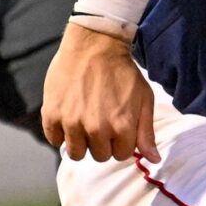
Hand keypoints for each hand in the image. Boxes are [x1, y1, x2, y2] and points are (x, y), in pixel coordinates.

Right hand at [40, 23, 154, 161]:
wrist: (94, 45)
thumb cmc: (123, 72)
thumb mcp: (144, 100)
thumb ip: (146, 133)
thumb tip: (153, 160)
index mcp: (122, 127)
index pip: (120, 155)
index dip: (120, 142)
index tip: (116, 127)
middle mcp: (96, 129)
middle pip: (99, 156)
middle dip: (101, 143)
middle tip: (100, 121)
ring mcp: (72, 122)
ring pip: (76, 153)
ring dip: (81, 142)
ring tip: (84, 122)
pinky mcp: (52, 114)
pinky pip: (54, 140)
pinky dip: (60, 133)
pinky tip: (68, 118)